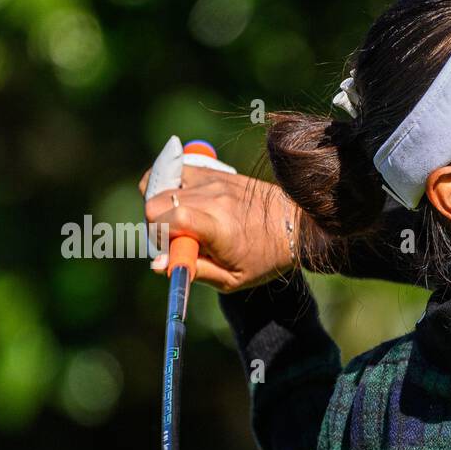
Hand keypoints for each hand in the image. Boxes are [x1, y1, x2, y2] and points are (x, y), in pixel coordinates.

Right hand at [139, 164, 299, 292]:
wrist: (294, 226)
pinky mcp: (214, 172)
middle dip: (156, 224)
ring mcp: (213, 182)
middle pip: (156, 202)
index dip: (159, 236)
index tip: (169, 249)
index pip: (171, 218)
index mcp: (219, 228)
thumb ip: (195, 270)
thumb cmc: (264, 257)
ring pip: (161, 185)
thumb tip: (156, 265)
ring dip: (162, 205)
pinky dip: (168, 185)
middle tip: (175, 238)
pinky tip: (181, 201)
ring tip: (179, 221)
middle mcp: (214, 200)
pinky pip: (175, 171)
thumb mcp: (233, 278)